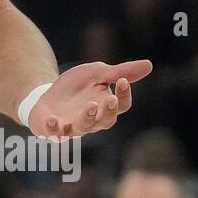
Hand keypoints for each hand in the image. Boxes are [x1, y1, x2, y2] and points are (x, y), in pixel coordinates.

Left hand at [27, 59, 151, 139]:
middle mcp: (92, 121)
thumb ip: (120, 72)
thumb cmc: (78, 86)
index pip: (122, 106)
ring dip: (87, 118)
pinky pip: (53, 133)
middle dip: (108, 112)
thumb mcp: (98, 73)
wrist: (48, 92)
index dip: (124, 95)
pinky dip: (53, 128)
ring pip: (83, 128)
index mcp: (106, 107)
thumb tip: (149, 64)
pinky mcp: (52, 129)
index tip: (123, 81)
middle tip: (110, 98)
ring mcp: (72, 126)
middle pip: (106, 121)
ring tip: (90, 105)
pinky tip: (53, 119)